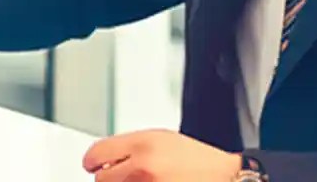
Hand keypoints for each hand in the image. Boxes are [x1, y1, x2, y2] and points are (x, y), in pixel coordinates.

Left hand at [82, 129, 241, 181]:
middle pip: (101, 180)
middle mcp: (143, 167)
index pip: (96, 154)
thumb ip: (129, 146)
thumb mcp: (161, 139)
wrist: (225, 178)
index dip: (91, 161)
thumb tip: (100, 160)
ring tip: (141, 180)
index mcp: (143, 145)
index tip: (92, 165)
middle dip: (107, 179)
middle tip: (118, 176)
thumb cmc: (196, 159)